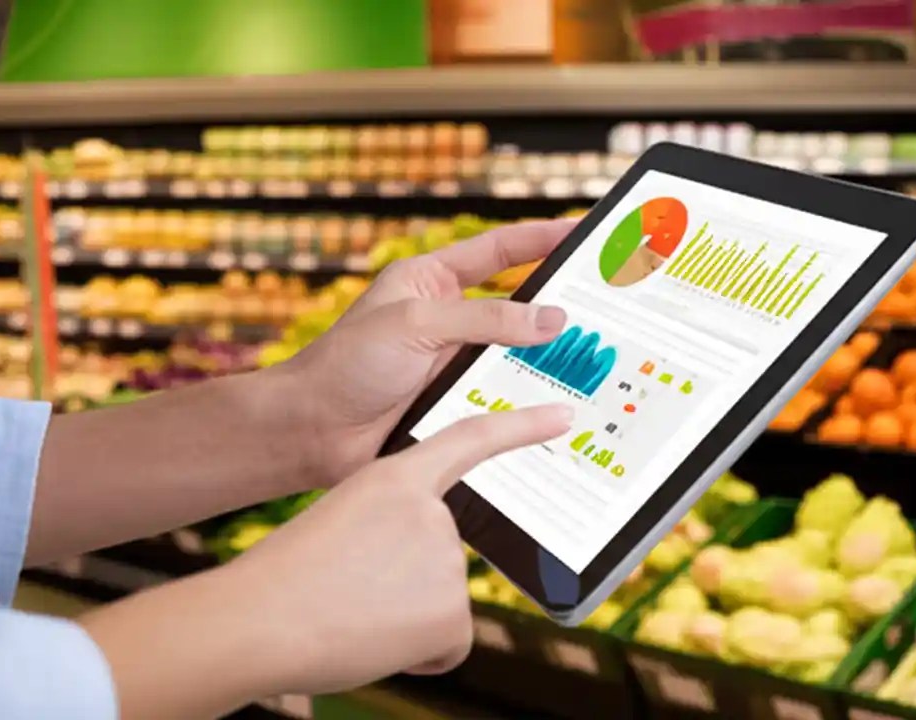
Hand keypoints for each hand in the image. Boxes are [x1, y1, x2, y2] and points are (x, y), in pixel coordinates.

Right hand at [233, 404, 571, 695]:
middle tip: (353, 592)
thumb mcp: (338, 527)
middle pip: (442, 557)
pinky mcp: (451, 608)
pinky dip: (421, 654)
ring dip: (406, 619)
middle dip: (408, 584)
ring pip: (441, 602)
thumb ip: (388, 532)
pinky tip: (377, 642)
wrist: (259, 619)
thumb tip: (417, 573)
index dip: (518, 428)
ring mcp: (444, 558)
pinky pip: (449, 641)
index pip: (470, 442)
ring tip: (354, 615)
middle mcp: (431, 511)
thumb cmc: (283, 580)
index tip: (561, 416)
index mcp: (393, 480)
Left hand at [286, 219, 574, 486]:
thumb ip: (485, 319)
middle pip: (515, 305)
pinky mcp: (453, 404)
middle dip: (558, 303)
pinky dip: (528, 401)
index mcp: (430, 281)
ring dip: (548, 358)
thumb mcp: (416, 325)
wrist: (309, 432)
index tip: (583, 230)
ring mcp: (451, 364)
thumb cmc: (346, 365)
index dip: (541, 238)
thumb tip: (551, 319)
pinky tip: (560, 405)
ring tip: (598, 356)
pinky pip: (501, 397)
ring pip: (514, 356)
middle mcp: (447, 320)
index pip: (498, 251)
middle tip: (606, 300)